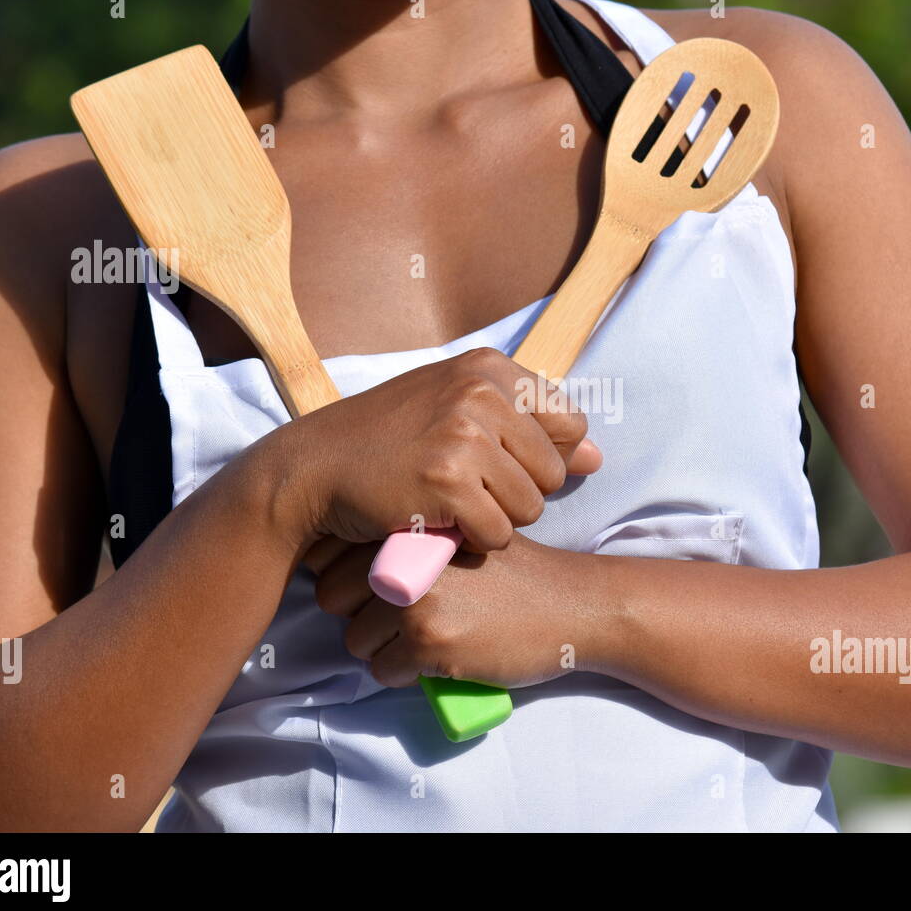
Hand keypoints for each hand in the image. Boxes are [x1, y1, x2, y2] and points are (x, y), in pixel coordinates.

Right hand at [263, 347, 602, 552]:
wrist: (314, 469)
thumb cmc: (386, 441)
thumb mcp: (456, 411)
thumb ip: (528, 427)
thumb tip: (596, 457)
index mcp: (488, 368)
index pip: (570, 423)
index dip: (543, 457)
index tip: (500, 465)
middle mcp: (480, 393)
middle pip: (553, 472)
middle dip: (518, 494)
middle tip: (467, 489)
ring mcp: (463, 437)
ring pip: (530, 508)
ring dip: (495, 520)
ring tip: (452, 505)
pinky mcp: (446, 484)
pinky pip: (498, 535)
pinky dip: (472, 542)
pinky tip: (439, 524)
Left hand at [312, 533, 612, 689]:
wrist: (573, 603)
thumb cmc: (514, 573)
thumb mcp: (460, 534)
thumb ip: (407, 538)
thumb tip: (334, 558)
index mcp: (410, 520)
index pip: (330, 553)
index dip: (350, 575)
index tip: (380, 583)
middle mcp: (404, 553)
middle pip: (332, 595)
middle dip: (362, 613)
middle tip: (409, 616)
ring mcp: (414, 596)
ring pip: (353, 640)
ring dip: (384, 648)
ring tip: (429, 637)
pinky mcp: (429, 640)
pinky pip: (383, 671)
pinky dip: (407, 674)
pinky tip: (443, 657)